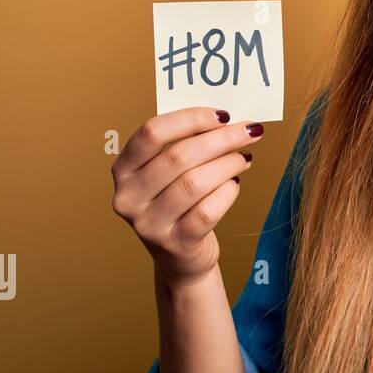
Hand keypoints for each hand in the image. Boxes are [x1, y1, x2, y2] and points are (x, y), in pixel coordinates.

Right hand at [110, 107, 263, 287]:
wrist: (181, 257)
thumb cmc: (179, 204)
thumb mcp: (170, 174)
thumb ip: (186, 144)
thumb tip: (226, 119)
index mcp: (123, 170)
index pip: (152, 133)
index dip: (190, 119)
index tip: (223, 115)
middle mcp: (128, 197)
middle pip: (178, 157)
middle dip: (221, 139)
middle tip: (249, 132)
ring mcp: (148, 224)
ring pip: (195, 183)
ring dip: (228, 164)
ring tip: (244, 158)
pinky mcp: (174, 243)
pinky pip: (207, 211)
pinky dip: (227, 192)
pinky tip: (235, 184)